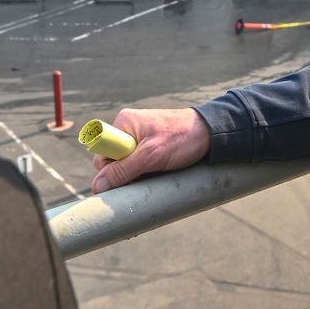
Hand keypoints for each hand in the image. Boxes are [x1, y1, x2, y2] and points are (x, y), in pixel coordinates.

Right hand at [88, 107, 210, 192]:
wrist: (212, 133)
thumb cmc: (182, 138)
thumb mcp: (151, 156)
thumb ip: (123, 170)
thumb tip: (97, 185)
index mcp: (123, 123)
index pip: (101, 151)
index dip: (110, 167)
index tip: (128, 171)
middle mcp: (128, 129)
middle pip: (112, 161)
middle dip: (126, 172)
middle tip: (147, 171)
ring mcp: (139, 138)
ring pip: (126, 166)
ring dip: (138, 174)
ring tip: (157, 170)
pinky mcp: (149, 148)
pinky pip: (139, 165)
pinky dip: (146, 172)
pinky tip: (159, 171)